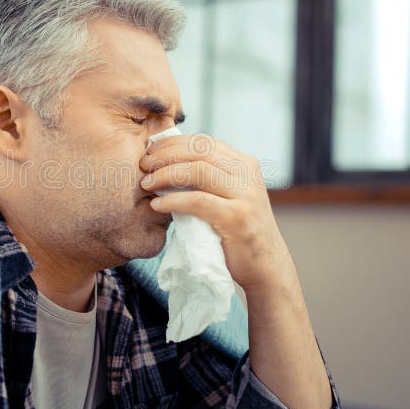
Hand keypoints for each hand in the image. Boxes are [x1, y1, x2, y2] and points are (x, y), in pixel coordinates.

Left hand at [139, 133, 294, 292]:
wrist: (266, 266)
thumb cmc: (238, 232)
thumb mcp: (229, 195)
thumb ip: (210, 178)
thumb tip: (168, 163)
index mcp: (244, 164)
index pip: (204, 142)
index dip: (173, 143)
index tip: (151, 152)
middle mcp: (247, 173)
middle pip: (199, 151)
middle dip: (165, 155)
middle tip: (144, 165)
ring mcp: (245, 194)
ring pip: (198, 171)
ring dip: (165, 174)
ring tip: (147, 184)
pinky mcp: (238, 217)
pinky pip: (198, 201)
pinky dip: (173, 200)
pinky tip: (157, 205)